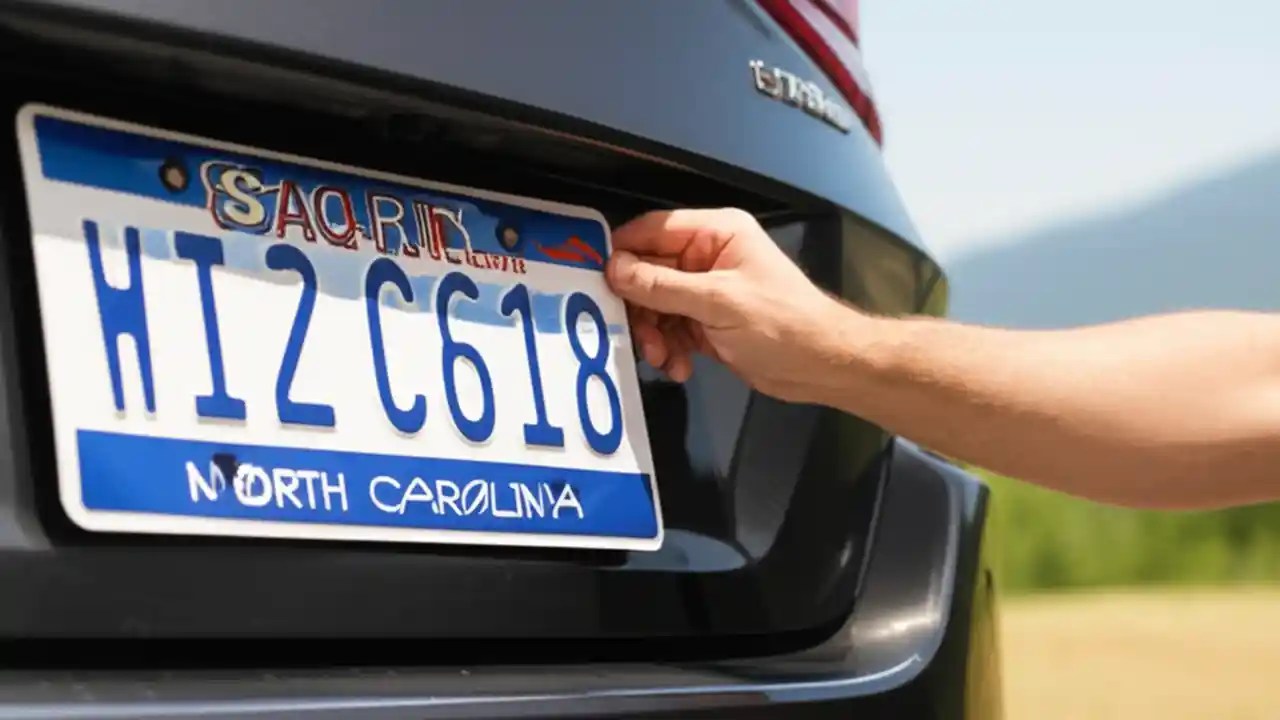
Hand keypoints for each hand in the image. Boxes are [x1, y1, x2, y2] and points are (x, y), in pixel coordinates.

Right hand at [606, 208, 856, 402]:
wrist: (821, 366)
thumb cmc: (781, 324)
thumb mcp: (717, 302)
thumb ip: (662, 286)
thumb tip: (614, 269)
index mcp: (716, 233)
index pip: (653, 230)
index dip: (623, 253)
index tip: (597, 281)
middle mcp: (708, 256)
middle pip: (649, 272)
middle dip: (640, 307)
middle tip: (638, 336)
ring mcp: (706, 290)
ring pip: (656, 305)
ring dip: (654, 334)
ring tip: (663, 358)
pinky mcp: (708, 321)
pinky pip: (672, 329)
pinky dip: (670, 349)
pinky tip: (680, 367)